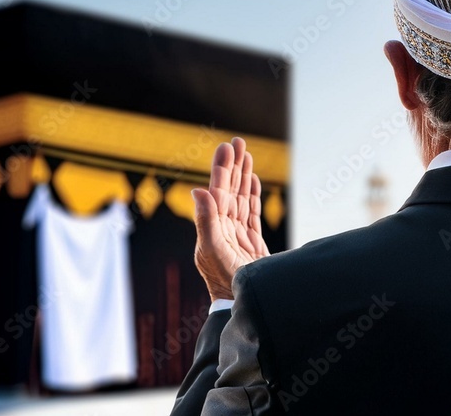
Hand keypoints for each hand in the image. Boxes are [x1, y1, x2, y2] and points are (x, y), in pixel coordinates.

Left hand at [191, 137, 269, 301]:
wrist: (243, 308)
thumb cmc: (227, 283)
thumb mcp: (214, 251)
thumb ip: (206, 220)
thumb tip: (198, 190)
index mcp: (213, 228)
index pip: (218, 191)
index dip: (222, 168)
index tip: (227, 147)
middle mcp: (223, 229)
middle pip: (229, 190)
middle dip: (233, 166)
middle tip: (237, 142)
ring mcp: (238, 236)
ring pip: (240, 199)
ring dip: (243, 177)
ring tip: (246, 155)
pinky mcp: (252, 244)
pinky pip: (251, 214)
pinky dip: (252, 196)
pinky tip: (253, 182)